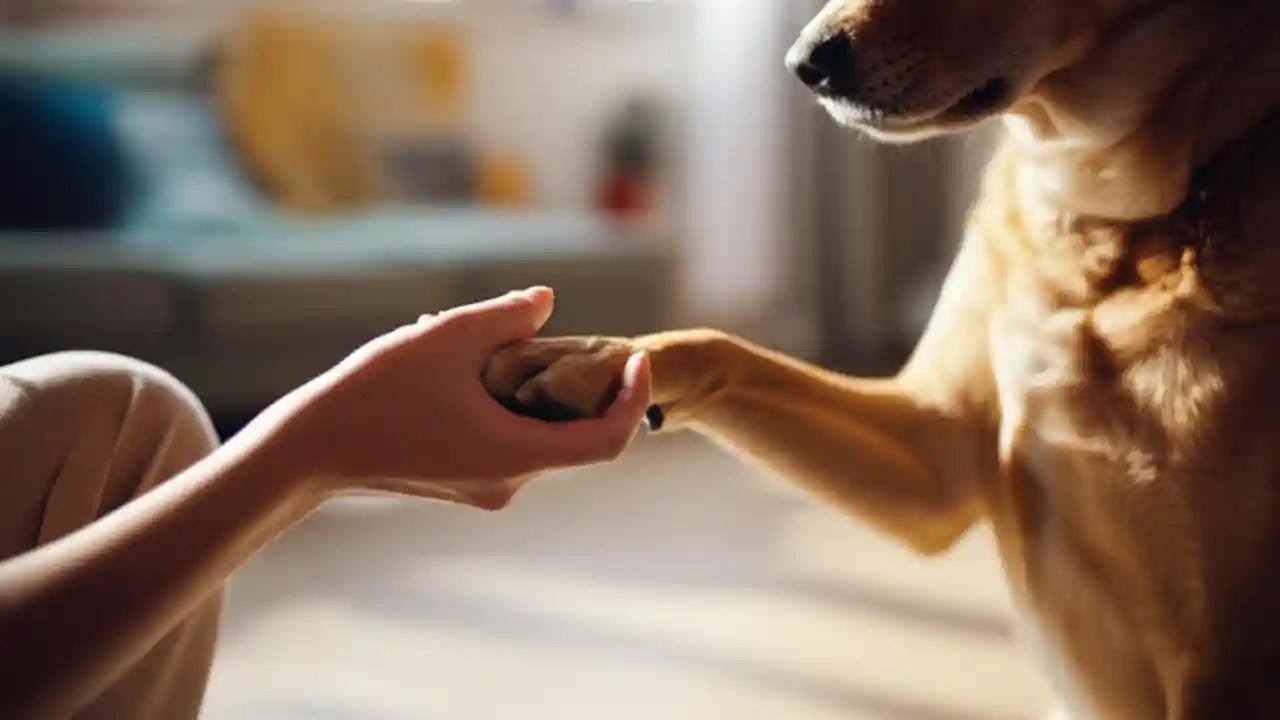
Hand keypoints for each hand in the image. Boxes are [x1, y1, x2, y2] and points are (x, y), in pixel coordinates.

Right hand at [251, 288, 651, 509]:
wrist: (307, 452)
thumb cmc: (375, 392)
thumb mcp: (446, 336)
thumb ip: (507, 315)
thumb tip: (546, 300)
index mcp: (517, 455)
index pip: (608, 441)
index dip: (633, 398)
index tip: (633, 358)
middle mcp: (509, 483)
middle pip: (568, 430)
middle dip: (561, 374)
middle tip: (529, 327)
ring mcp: (484, 488)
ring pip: (528, 427)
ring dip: (518, 381)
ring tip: (464, 335)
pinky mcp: (460, 482)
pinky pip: (499, 436)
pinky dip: (493, 399)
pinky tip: (446, 361)